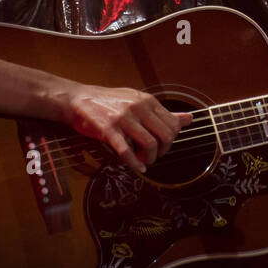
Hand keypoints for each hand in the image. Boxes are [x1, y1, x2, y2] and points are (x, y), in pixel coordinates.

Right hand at [63, 83, 193, 173]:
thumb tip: (189, 119)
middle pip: (165, 136)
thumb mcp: (138, 101)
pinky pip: (126, 151)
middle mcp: (138, 107)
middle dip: (163, 152)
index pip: (173, 125)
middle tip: (153, 157)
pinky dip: (134, 163)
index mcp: (148, 101)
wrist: (78, 99)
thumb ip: (163, 113)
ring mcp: (123, 118)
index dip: (171, 141)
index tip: (162, 147)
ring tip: (143, 162)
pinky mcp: (108, 129)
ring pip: (149, 144)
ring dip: (149, 159)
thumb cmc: (109, 102)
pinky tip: (137, 168)